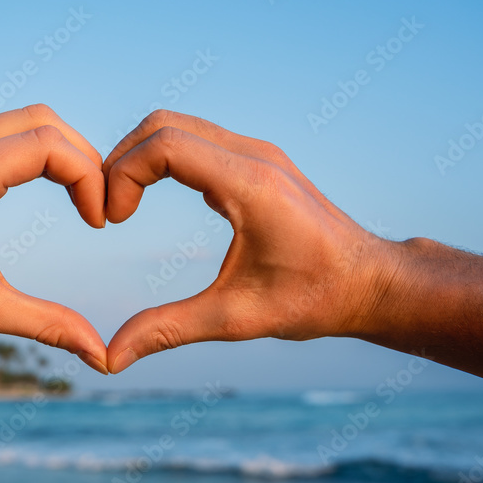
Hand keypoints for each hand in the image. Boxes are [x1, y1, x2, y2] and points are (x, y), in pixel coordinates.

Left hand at [0, 105, 108, 372]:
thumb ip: (48, 325)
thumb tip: (102, 358)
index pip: (49, 145)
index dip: (88, 177)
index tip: (97, 222)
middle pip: (44, 121)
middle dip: (83, 158)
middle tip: (98, 206)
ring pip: (25, 121)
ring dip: (62, 153)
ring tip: (82, 198)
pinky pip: (5, 134)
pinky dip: (38, 153)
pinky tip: (51, 190)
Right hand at [102, 110, 391, 372]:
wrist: (371, 283)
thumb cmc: (314, 300)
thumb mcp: (236, 319)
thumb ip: (169, 330)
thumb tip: (111, 358)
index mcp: (249, 184)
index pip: (165, 145)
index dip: (123, 175)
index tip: (114, 222)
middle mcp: (254, 155)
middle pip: (163, 125)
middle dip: (123, 161)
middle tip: (110, 211)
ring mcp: (259, 152)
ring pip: (179, 126)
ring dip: (142, 157)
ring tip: (125, 205)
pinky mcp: (259, 160)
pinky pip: (198, 139)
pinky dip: (165, 158)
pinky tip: (156, 198)